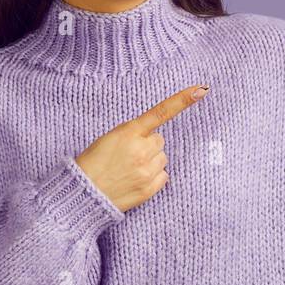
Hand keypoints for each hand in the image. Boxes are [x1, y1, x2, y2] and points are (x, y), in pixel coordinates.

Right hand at [75, 85, 209, 212]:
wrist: (83, 194)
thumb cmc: (92, 163)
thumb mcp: (108, 138)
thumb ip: (133, 134)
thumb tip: (154, 139)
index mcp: (129, 133)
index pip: (160, 112)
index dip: (182, 100)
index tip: (200, 90)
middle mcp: (141, 150)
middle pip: (159, 140)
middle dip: (148, 146)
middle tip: (128, 155)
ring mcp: (147, 171)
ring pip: (162, 158)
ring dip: (151, 161)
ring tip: (129, 169)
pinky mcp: (150, 189)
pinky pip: (163, 176)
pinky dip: (153, 177)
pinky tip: (135, 180)